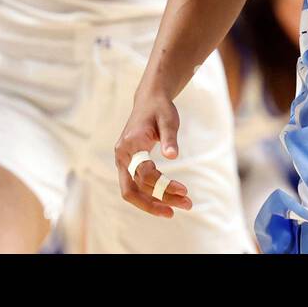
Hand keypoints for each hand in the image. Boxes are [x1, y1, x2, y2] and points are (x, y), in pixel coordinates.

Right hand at [114, 86, 192, 217]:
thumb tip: (172, 156)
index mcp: (130, 144)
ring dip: (155, 201)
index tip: (184, 190)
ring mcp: (123, 161)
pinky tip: (168, 199)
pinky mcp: (128, 164)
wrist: (149, 100)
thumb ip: (169, 137)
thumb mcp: (168, 119)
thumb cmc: (160, 108)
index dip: (163, 185)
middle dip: (156, 202)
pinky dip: (151, 195)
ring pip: (133, 190)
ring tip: (181, 205)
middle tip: (185, 206)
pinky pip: (135, 185)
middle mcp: (122, 155)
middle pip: (133, 189)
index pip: (143, 173)